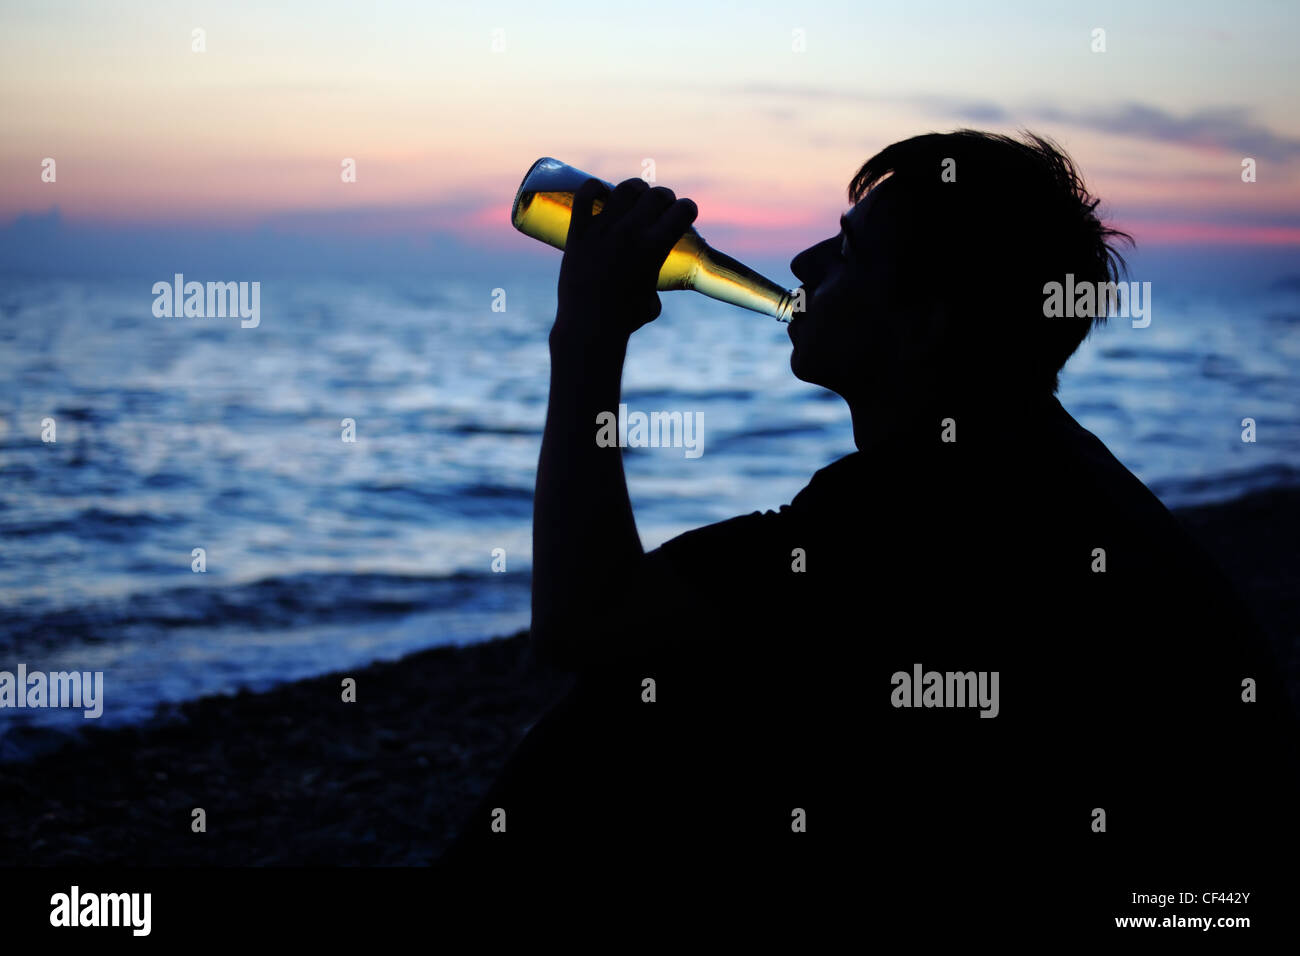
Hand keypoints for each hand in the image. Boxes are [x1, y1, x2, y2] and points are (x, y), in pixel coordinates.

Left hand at [553, 177, 697, 345]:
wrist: (588, 327)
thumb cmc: (625, 319)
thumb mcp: (653, 299)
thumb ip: (655, 282)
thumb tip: (652, 279)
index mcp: (655, 247)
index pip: (683, 209)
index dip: (688, 209)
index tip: (684, 214)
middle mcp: (630, 233)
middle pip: (657, 194)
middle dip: (664, 197)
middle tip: (660, 206)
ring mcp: (603, 230)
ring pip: (626, 189)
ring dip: (636, 188)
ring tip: (635, 196)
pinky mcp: (579, 231)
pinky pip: (586, 194)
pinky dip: (594, 187)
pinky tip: (601, 192)